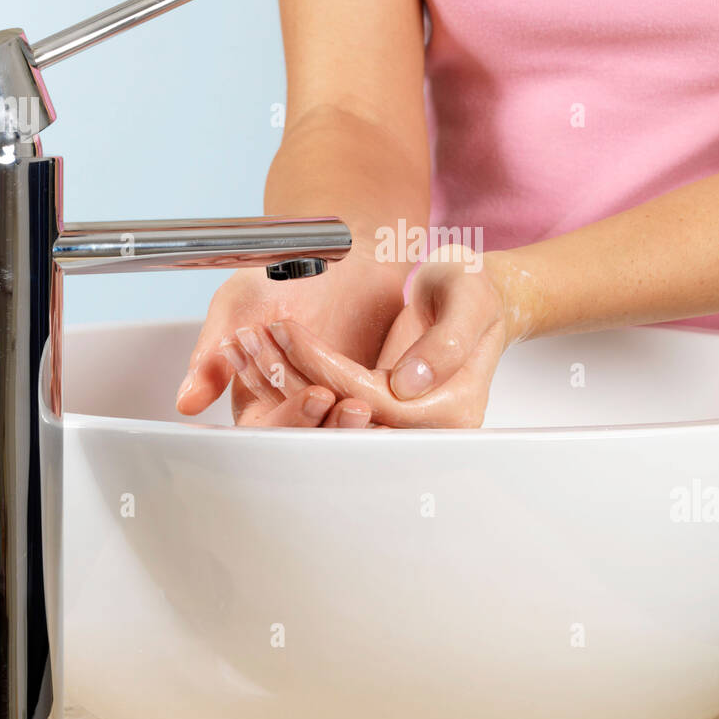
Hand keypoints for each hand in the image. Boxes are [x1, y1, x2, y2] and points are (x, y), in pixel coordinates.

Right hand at [176, 254, 405, 427]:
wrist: (345, 248)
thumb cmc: (286, 271)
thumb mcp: (239, 307)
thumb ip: (212, 355)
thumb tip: (186, 404)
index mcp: (258, 403)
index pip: (268, 433)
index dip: (291, 421)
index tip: (315, 395)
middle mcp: (295, 414)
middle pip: (308, 446)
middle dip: (329, 431)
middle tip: (353, 406)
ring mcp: (336, 411)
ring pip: (344, 441)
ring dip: (357, 431)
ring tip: (369, 405)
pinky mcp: (373, 403)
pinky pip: (378, 425)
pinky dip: (384, 422)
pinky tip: (393, 408)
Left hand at [258, 247, 514, 427]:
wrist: (477, 297)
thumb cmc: (475, 291)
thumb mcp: (470, 301)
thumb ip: (446, 343)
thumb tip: (408, 385)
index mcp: (450, 408)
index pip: (369, 395)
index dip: (323, 366)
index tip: (286, 331)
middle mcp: (423, 427)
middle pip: (341, 413)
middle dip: (288, 379)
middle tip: (248, 342)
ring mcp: (399, 422)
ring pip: (328, 413)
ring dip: (281, 382)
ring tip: (242, 346)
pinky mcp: (376, 410)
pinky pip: (329, 403)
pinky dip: (293, 379)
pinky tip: (261, 354)